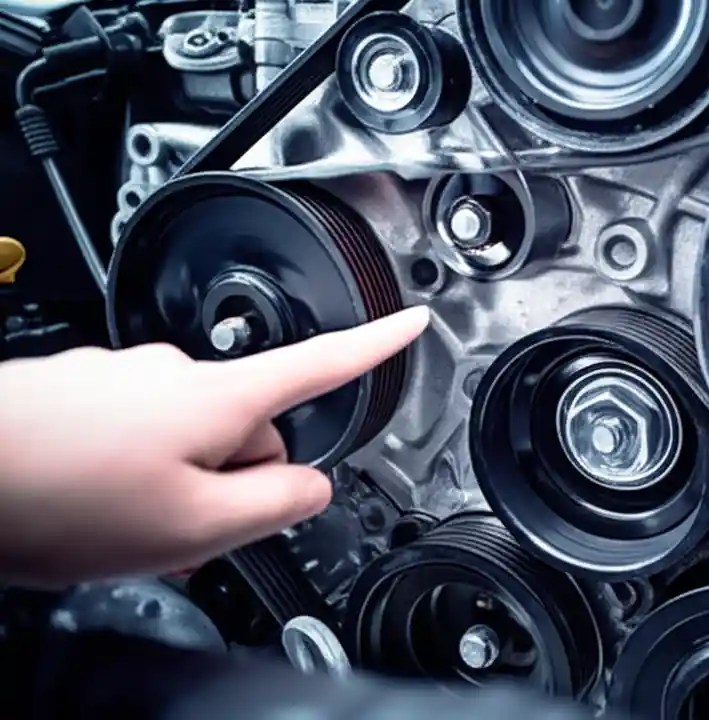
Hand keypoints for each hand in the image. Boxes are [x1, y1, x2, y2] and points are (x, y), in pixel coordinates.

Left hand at [0, 306, 429, 587]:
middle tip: (182, 529)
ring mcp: (121, 377)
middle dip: (229, 481)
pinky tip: (89, 507)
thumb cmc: (60, 497)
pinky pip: (133, 434)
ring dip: (172, 487)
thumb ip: (278, 502)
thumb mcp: (196, 526)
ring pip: (184, 439)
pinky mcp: (78, 390)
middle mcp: (174, 372)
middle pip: (247, 429)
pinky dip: (127, 474)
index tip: (412, 320)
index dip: (378, 345)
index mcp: (219, 398)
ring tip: (122, 527)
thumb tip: (312, 486)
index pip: (323, 362)